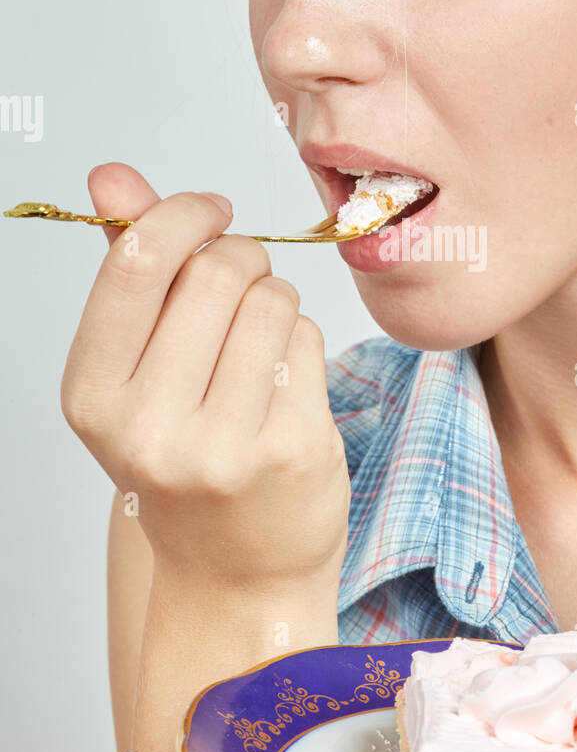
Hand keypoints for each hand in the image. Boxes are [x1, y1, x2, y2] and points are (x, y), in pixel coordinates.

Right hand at [61, 164, 349, 594]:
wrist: (235, 575)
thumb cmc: (184, 455)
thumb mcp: (136, 372)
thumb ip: (130, 267)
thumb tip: (111, 175)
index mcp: (93, 396)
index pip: (138, 263)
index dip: (184, 214)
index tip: (211, 212)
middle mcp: (147, 427)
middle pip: (218, 271)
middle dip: (242, 259)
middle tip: (244, 287)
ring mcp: (221, 446)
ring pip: (272, 300)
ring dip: (276, 303)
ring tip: (260, 351)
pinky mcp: (288, 452)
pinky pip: (308, 340)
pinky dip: (302, 345)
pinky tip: (285, 388)